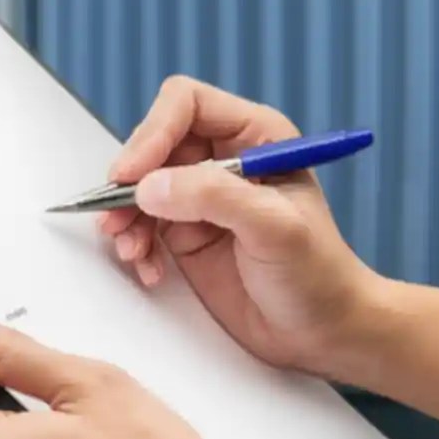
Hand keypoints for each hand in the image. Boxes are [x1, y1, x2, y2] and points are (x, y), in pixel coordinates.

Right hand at [102, 75, 384, 383]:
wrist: (321, 332)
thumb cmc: (318, 275)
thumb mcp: (274, 228)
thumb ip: (214, 197)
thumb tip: (149, 186)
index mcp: (254, 137)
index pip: (187, 105)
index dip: (153, 132)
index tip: (131, 173)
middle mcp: (222, 159)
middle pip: (153, 144)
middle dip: (130, 181)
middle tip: (117, 217)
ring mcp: (199, 197)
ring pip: (138, 186)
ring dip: (124, 217)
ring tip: (132, 250)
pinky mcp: (184, 233)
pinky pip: (140, 224)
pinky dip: (134, 245)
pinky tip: (150, 269)